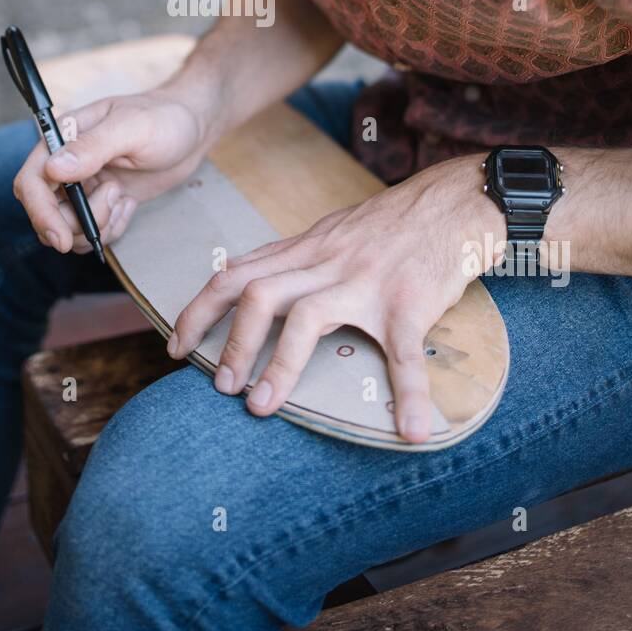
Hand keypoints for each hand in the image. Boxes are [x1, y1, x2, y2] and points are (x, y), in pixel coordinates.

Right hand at [13, 86, 213, 255]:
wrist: (193, 128)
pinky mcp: (102, 202)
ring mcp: (84, 185)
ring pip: (67, 227)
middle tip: (113, 204)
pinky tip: (129, 204)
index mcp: (63, 139)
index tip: (61, 236)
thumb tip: (53, 168)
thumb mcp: (132, 128)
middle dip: (74, 223)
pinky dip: (111, 228)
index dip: (40, 212)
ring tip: (123, 197)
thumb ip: (92, 147)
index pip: (31, 181)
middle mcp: (67, 164)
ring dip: (96, 225)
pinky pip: (92, 231)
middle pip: (44, 211)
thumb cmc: (165, 118)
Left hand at [167, 155, 496, 443]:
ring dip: (280, 365)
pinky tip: (410, 429)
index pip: (235, 274)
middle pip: (257, 294)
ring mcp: (366, 281)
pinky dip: (407, 393)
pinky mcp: (410, 301)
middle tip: (220, 387)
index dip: (198, 311)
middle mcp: (326, 263)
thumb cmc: (394, 224)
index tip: (176, 347)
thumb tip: (252, 281)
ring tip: (262, 407)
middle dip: (231, 343)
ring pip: (308, 318)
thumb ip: (294, 259)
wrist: (455, 201)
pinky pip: (404, 352)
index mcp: (305, 250)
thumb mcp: (333, 232)